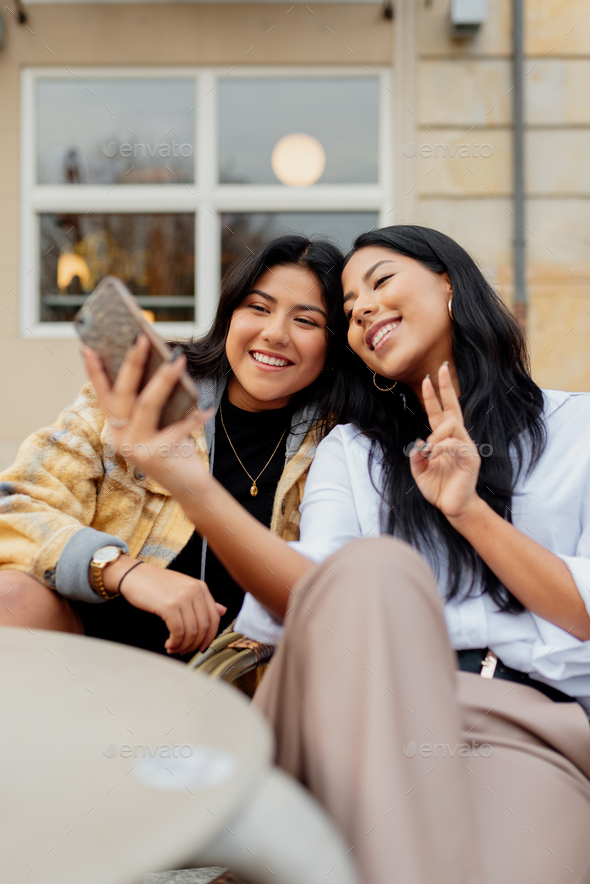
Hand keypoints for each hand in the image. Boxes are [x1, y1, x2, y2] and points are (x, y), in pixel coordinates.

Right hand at [83, 335, 213, 501]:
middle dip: (132, 364)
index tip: (88, 347)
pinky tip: (207, 409)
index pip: (103, 395)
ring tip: (178, 360)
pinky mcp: (155, 456)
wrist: (189, 487)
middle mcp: (120, 438)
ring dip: (164, 380)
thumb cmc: (175, 449)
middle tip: (142, 339)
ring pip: (147, 405)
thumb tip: (159, 364)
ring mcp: (135, 448)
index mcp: (116, 428)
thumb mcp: (160, 424)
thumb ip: (151, 403)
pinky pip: (176, 428)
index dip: (94, 372)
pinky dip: (193, 418)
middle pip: (123, 395)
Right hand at [105, 555, 225, 654]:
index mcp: (201, 587)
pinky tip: (168, 644)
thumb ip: (202, 601)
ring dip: (183, 645)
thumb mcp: (183, 589)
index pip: (214, 618)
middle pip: (204, 627)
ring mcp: (183, 598)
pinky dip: (175, 642)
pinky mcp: (169, 605)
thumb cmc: (156, 584)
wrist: (134, 575)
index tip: (201, 647)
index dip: (210, 637)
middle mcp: (195, 591)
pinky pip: (178, 631)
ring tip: (173, 648)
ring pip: (191, 632)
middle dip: (195, 644)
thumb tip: (222, 611)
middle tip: (184, 651)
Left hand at [409, 363, 480, 522]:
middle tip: (441, 368)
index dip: (433, 396)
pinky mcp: (470, 458)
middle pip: (453, 408)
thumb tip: (419, 442)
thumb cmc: (439, 490)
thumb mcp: (420, 472)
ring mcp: (465, 447)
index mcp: (445, 441)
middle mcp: (457, 439)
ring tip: (430, 451)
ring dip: (436, 434)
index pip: (439, 413)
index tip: (428, 378)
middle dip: (446, 388)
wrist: (454, 508)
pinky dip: (441, 449)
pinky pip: (454, 443)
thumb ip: (416, 457)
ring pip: (451, 424)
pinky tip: (436, 458)